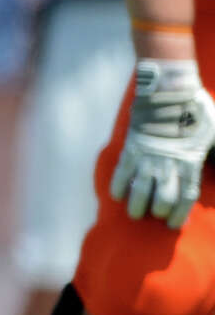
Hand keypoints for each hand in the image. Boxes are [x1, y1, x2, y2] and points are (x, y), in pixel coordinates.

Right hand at [110, 59, 214, 228]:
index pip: (186, 197)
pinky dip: (118, 185)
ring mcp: (148, 156)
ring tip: (135, 213)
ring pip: (141, 188)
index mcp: (190, 162)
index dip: (180, 214)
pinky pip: (122, 171)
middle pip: (162, 197)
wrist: (169, 90)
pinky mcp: (132, 147)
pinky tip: (116, 196)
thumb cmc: (197, 111)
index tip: (175, 224)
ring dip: (138, 204)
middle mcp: (168, 164)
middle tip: (156, 215)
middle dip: (159, 211)